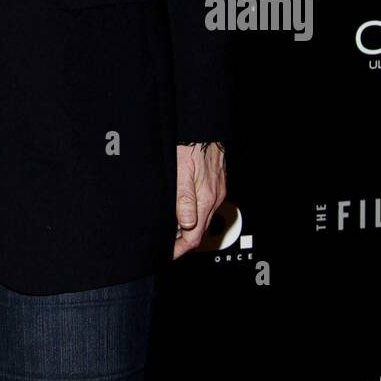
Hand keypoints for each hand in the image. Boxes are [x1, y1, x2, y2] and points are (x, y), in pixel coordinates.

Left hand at [172, 141, 225, 260]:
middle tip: (163, 243)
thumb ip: (184, 199)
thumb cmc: (189, 144)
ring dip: (186, 226)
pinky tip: (181, 207)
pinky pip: (206, 205)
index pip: (194, 236)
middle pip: (198, 230)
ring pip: (202, 217)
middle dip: (181, 240)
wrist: (203, 125)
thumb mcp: (180, 171)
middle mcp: (214, 198)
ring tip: (168, 227)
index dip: (179, 249)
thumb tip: (186, 225)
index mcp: (205, 199)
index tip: (167, 254)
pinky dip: (193, 211)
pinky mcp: (216, 183)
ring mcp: (217, 191)